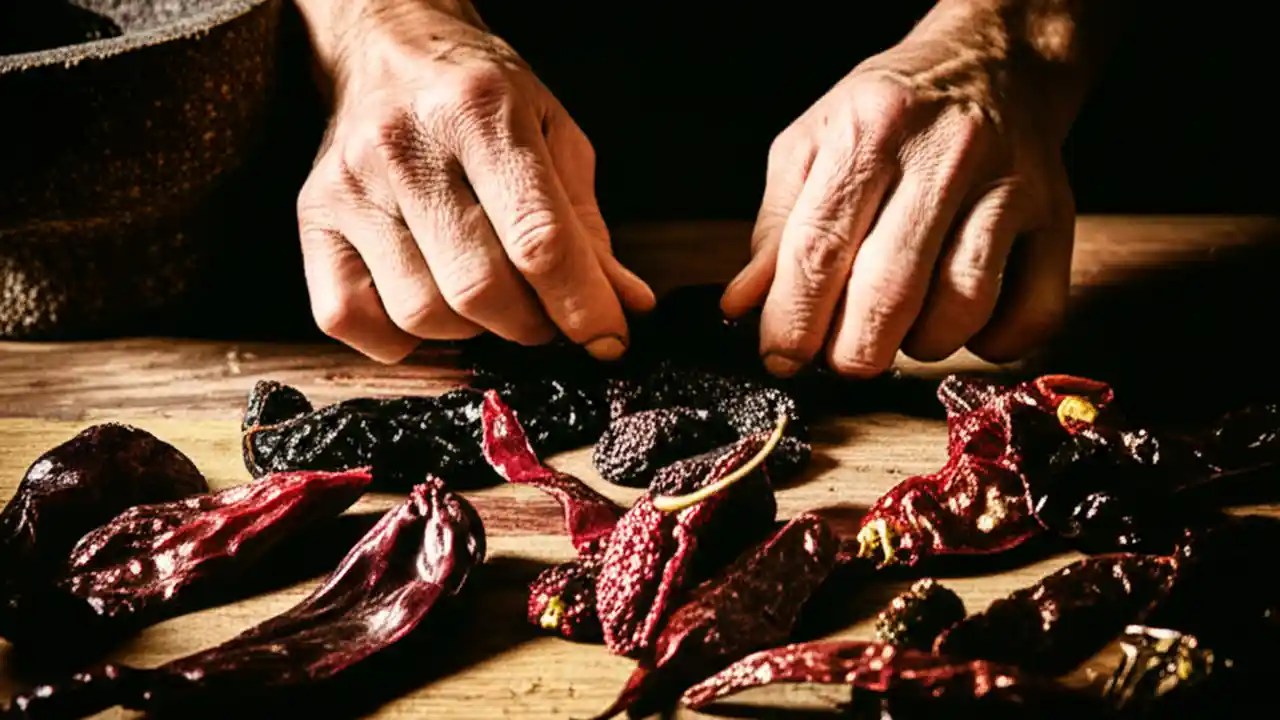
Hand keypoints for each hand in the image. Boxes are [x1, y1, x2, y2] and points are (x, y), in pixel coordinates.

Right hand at [296, 1, 653, 362]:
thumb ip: (588, 227)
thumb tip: (626, 308)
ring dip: (469, 331)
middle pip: (479, 289)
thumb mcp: (555, 138)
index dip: (581, 306)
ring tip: (486, 297)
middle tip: (544, 313)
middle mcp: (406, 145)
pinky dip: (398, 338)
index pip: (538, 239)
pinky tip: (427, 303)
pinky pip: (349, 319)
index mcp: (481, 113)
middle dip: (529, 325)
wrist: (388, 50)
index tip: (607, 338)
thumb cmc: (482, 99)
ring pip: (420, 314)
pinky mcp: (312, 218)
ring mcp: (350, 184)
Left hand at [723, 3, 1084, 377]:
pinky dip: (991, 345)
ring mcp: (1010, 187)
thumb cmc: (890, 114)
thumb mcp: (811, 145)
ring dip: (918, 346)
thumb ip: (776, 228)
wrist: (993, 63)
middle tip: (839, 357)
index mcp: (870, 132)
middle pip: (890, 290)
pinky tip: (961, 327)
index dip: (794, 320)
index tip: (780, 356)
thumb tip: (744, 306)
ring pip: (961, 308)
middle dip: (852, 351)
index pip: (821, 249)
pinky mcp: (1058, 218)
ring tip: (899, 328)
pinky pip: (1032, 314)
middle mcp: (945, 155)